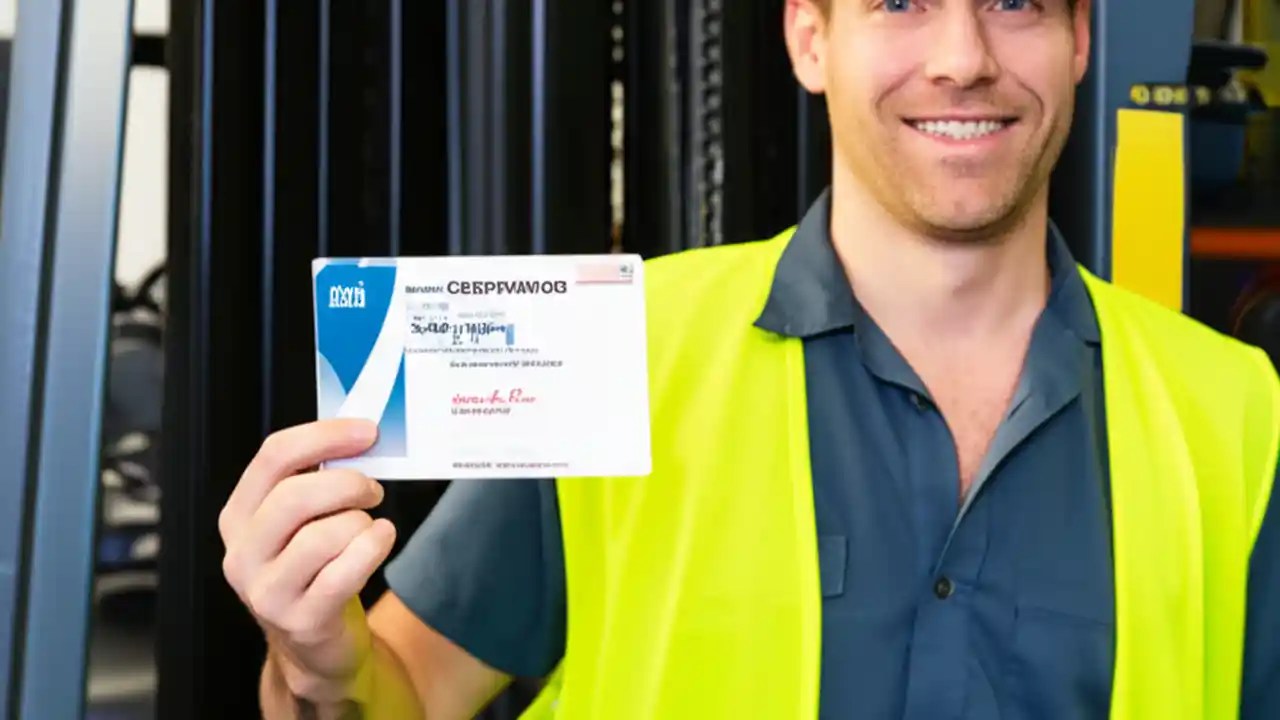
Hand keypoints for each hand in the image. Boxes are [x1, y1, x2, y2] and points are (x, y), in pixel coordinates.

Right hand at [219, 419, 396, 703]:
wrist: (315, 647)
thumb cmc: (315, 570)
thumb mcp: (301, 524)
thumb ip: (317, 480)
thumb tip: (360, 434)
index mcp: (239, 516)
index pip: (274, 456)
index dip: (325, 436)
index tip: (368, 431)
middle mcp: (243, 554)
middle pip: (294, 496)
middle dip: (347, 484)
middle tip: (372, 490)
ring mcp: (267, 592)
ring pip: (322, 536)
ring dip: (360, 524)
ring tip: (368, 528)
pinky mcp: (300, 621)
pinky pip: (343, 573)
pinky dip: (372, 549)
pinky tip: (380, 540)